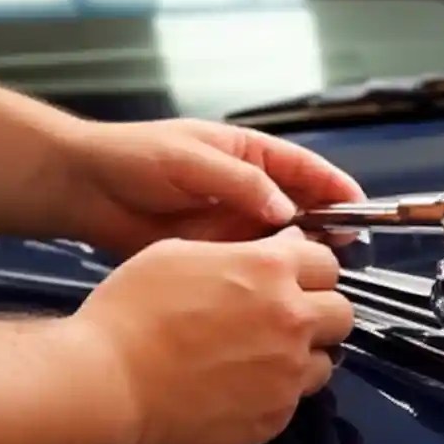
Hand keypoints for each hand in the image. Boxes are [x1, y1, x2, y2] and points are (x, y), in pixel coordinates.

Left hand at [60, 119, 363, 255]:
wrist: (83, 190)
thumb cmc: (134, 158)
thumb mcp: (190, 159)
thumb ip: (240, 183)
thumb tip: (286, 209)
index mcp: (248, 156)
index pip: (303, 169)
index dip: (334, 186)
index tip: (359, 205)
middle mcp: (249, 190)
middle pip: (302, 207)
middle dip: (327, 223)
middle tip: (348, 244)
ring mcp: (235, 223)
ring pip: (283, 239)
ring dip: (303, 253)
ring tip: (324, 269)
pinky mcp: (218, 254)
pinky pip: (254, 264)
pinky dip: (272, 275)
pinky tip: (286, 287)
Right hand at [66, 227, 354, 443]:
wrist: (104, 388)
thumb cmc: (128, 316)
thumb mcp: (177, 255)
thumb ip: (238, 252)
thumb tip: (280, 249)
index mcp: (270, 270)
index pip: (326, 261)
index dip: (308, 269)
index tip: (291, 278)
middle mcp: (292, 319)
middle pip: (341, 312)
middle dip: (319, 312)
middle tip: (283, 321)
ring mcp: (289, 372)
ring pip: (326, 360)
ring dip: (304, 356)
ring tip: (262, 360)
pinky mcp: (277, 415)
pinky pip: (296, 399)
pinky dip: (278, 393)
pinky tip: (241, 390)